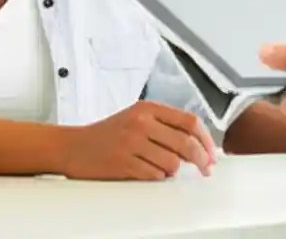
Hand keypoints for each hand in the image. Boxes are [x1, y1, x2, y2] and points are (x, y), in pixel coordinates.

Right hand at [63, 101, 215, 179]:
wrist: (73, 146)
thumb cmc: (108, 134)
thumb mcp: (137, 118)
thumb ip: (166, 126)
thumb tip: (200, 145)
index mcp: (147, 109)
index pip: (189, 122)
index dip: (206, 140)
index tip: (212, 153)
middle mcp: (140, 123)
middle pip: (186, 144)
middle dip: (201, 161)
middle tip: (205, 169)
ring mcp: (131, 143)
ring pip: (172, 164)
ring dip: (171, 170)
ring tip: (157, 166)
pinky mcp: (123, 163)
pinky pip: (154, 176)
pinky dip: (155, 177)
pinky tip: (144, 170)